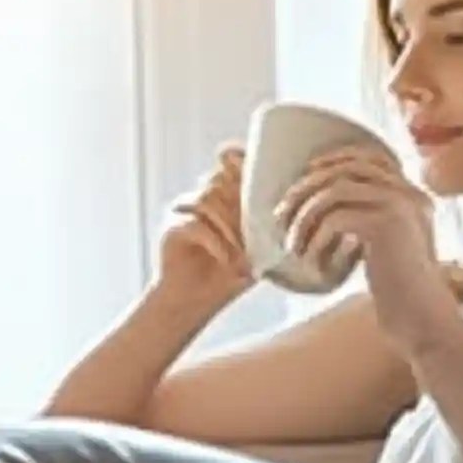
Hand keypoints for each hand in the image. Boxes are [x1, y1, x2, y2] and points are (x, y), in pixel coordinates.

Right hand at [154, 144, 253, 312]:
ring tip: (243, 252)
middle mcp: (201, 198)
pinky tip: (228, 262)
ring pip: (208, 198)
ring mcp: (184, 211)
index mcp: (221, 197)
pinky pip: (197, 224)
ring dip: (231, 227)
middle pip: (220, 178)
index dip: (240, 160)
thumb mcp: (256, 250)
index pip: (229, 164)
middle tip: (255, 231)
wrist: (193, 302)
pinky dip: (217, 243)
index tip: (257, 173)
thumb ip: (266, 227)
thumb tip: (291, 210)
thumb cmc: (227, 276)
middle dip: (241, 203)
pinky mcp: (172, 228)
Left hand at [275, 145, 453, 353]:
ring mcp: (399, 207)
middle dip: (305, 190)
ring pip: (334, 191)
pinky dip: (315, 243)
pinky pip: (334, 220)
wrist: (422, 321)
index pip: (372, 156)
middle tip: (281, 217)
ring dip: (303, 219)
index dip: (335, 158)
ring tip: (293, 248)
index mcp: (412, 195)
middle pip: (345, 169)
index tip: (307, 172)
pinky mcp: (385, 227)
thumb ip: (366, 219)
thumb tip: (314, 203)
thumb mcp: (384, 246)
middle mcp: (409, 194)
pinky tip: (315, 267)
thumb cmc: (397, 292)